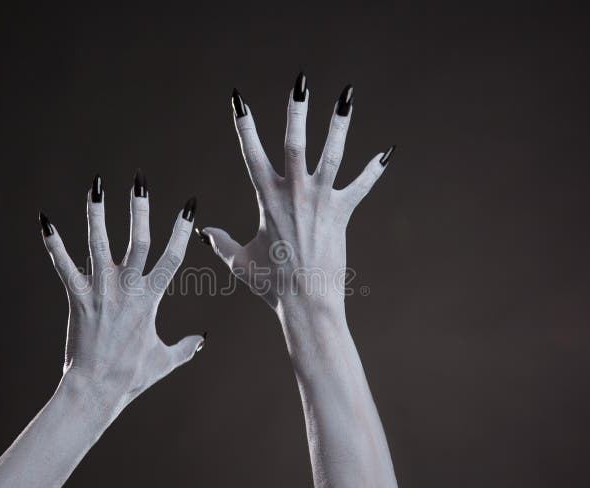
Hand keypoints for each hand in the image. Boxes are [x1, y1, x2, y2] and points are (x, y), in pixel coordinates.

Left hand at [41, 172, 204, 407]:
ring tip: (96, 186)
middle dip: (140, 207)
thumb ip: (186, 347)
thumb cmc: (132, 377)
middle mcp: (127, 288)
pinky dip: (54, 243)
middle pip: (138, 239)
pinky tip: (45, 220)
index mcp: (151, 299)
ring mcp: (101, 291)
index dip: (182, 228)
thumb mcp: (165, 360)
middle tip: (140, 180)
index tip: (190, 205)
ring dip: (97, 212)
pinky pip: (63, 265)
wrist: (96, 390)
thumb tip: (202, 340)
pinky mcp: (78, 297)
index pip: (173, 256)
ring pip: (99, 243)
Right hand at [200, 75, 393, 317]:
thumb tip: (202, 232)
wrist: (306, 303)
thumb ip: (220, 243)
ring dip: (339, 124)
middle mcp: (294, 193)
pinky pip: (361, 187)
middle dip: (297, 111)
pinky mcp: (342, 213)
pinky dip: (374, 171)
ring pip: (331, 154)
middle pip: (295, 142)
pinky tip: (387, 153)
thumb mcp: (239, 262)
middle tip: (300, 82)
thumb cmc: (271, 286)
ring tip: (346, 96)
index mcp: (267, 198)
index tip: (238, 99)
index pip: (250, 153)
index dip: (243, 124)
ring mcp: (320, 201)